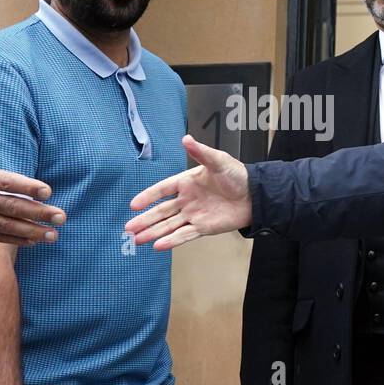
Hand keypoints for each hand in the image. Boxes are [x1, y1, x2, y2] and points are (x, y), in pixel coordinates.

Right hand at [0, 116, 65, 244]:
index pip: (7, 181)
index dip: (28, 186)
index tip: (48, 191)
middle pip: (12, 206)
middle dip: (39, 213)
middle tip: (61, 216)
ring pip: (7, 225)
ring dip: (32, 231)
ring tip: (53, 235)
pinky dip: (15, 240)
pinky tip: (33, 241)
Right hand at [126, 135, 251, 249]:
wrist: (255, 195)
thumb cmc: (237, 175)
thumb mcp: (218, 161)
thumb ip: (201, 152)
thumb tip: (186, 138)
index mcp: (186, 182)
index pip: (162, 190)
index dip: (148, 197)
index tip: (134, 205)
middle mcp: (186, 200)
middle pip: (161, 211)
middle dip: (145, 220)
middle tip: (128, 228)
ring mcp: (193, 215)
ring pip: (168, 225)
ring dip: (153, 232)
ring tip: (137, 240)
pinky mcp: (203, 227)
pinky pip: (184, 235)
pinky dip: (172, 241)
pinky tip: (158, 246)